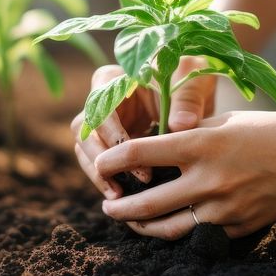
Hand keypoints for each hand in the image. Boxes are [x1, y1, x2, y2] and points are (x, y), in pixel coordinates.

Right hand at [71, 56, 215, 199]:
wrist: (191, 92)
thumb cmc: (187, 77)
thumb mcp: (192, 80)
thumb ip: (187, 99)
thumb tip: (180, 125)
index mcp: (112, 80)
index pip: (99, 108)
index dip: (112, 134)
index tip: (136, 156)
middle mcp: (100, 103)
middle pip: (83, 132)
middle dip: (100, 160)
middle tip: (123, 183)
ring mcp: (102, 126)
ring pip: (84, 152)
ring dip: (99, 175)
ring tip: (119, 197)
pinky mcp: (110, 146)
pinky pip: (100, 164)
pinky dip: (108, 180)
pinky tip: (124, 198)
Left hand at [94, 109, 275, 238]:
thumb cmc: (264, 129)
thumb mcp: (220, 122)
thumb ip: (186, 136)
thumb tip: (151, 149)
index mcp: (199, 144)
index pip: (140, 153)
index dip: (112, 160)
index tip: (100, 164)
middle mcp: (208, 178)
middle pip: (146, 203)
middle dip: (119, 208)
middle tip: (107, 207)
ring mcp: (224, 207)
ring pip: (169, 229)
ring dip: (142, 228)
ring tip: (130, 223)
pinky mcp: (238, 227)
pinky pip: (200, 236)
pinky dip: (180, 232)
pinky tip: (169, 228)